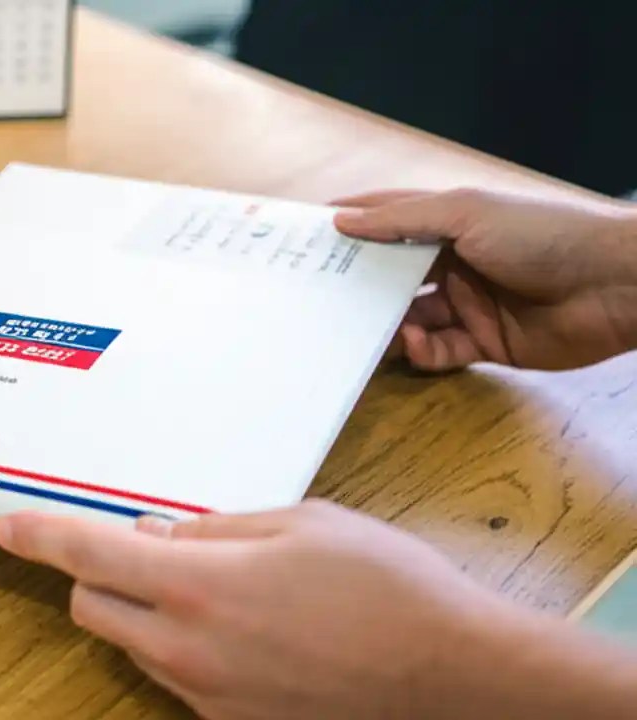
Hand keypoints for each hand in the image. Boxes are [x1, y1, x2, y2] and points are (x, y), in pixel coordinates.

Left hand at [0, 501, 514, 718]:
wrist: (455, 679)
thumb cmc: (389, 590)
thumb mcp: (300, 524)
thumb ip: (213, 527)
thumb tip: (157, 529)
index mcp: (198, 584)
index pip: (87, 553)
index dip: (39, 535)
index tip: (9, 527)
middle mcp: (188, 649)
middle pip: (93, 607)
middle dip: (98, 572)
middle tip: (141, 547)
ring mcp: (208, 698)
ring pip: (136, 646)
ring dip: (147, 612)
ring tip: (219, 588)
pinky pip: (179, 679)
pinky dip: (186, 647)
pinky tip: (245, 630)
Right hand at [333, 189, 636, 370]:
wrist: (615, 285)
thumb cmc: (543, 234)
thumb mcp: (467, 214)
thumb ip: (403, 220)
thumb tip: (342, 221)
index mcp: (449, 221)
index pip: (387, 219)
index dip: (349, 224)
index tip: (304, 235)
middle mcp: (454, 261)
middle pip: (391, 275)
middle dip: (357, 285)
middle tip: (317, 298)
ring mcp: (468, 303)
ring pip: (409, 318)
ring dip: (388, 325)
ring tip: (365, 331)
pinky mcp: (484, 343)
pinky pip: (439, 351)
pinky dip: (423, 352)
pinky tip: (419, 345)